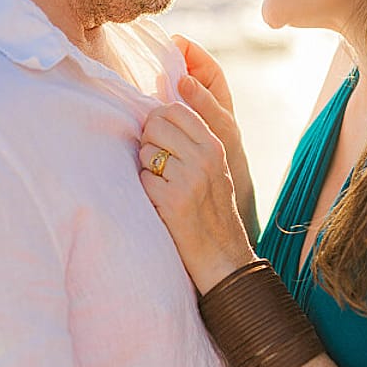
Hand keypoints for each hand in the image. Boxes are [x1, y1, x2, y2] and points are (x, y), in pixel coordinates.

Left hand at [139, 102, 255, 293]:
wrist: (224, 257)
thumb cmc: (213, 210)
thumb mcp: (215, 169)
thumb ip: (194, 141)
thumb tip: (157, 114)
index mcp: (215, 146)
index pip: (175, 109)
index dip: (158, 119)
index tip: (159, 137)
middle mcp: (204, 158)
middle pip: (155, 125)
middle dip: (148, 141)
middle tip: (158, 163)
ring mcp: (189, 178)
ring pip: (146, 152)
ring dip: (147, 168)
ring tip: (163, 186)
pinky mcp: (173, 201)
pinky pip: (143, 179)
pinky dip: (146, 191)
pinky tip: (161, 203)